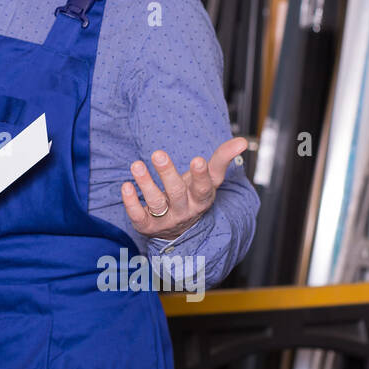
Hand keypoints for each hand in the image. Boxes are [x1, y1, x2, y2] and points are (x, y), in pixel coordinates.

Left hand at [121, 137, 247, 240]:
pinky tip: (125, 186)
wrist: (178, 228)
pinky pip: (138, 216)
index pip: (203, 188)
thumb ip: (222, 159)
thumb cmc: (193, 194)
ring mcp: (166, 219)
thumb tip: (243, 141)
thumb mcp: (210, 179)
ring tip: (136, 165)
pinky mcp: (147, 226)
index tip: (198, 160)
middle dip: (167, 173)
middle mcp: (184, 210)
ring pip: (156, 203)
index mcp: (201, 198)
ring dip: (145, 183)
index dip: (200, 175)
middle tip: (158, 153)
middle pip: (177, 193)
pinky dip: (131, 202)